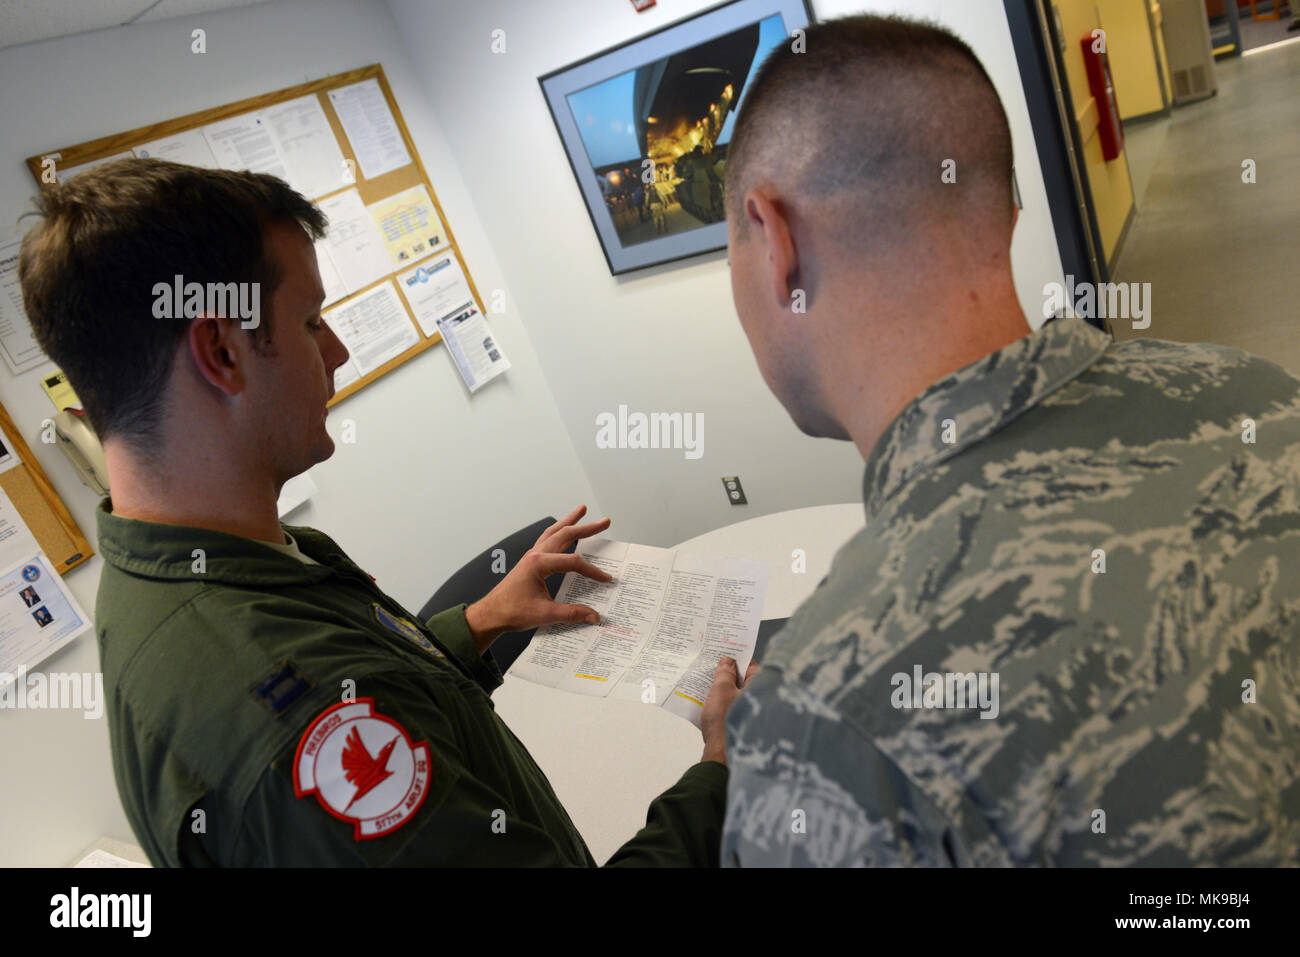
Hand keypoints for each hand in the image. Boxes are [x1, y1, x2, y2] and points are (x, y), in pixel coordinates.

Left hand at [464, 505, 612, 652]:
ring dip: (569, 521)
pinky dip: (558, 532)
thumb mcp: (545, 614)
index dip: (592, 571)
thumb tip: (593, 615)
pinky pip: (547, 540)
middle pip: (565, 534)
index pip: (573, 562)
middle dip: (586, 527)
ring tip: (582, 510)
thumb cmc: (511, 611)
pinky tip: (563, 531)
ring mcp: (531, 556)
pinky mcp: (530, 562)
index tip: (605, 578)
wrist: (490, 614)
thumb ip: (572, 614)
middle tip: (604, 522)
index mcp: (539, 564)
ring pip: (554, 532)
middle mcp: (535, 555)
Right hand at [699, 656, 759, 765]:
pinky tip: (713, 707)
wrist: (723, 757)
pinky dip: (726, 707)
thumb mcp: (721, 690)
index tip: (726, 655)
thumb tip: (727, 662)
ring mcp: (756, 716)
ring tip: (710, 687)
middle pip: (746, 682)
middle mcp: (764, 701)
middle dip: (730, 676)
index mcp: (762, 688)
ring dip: (727, 692)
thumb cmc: (725, 724)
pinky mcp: (746, 727)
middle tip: (715, 670)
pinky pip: (736, 710)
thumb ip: (724, 673)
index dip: (738, 660)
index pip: (752, 667)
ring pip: (739, 697)